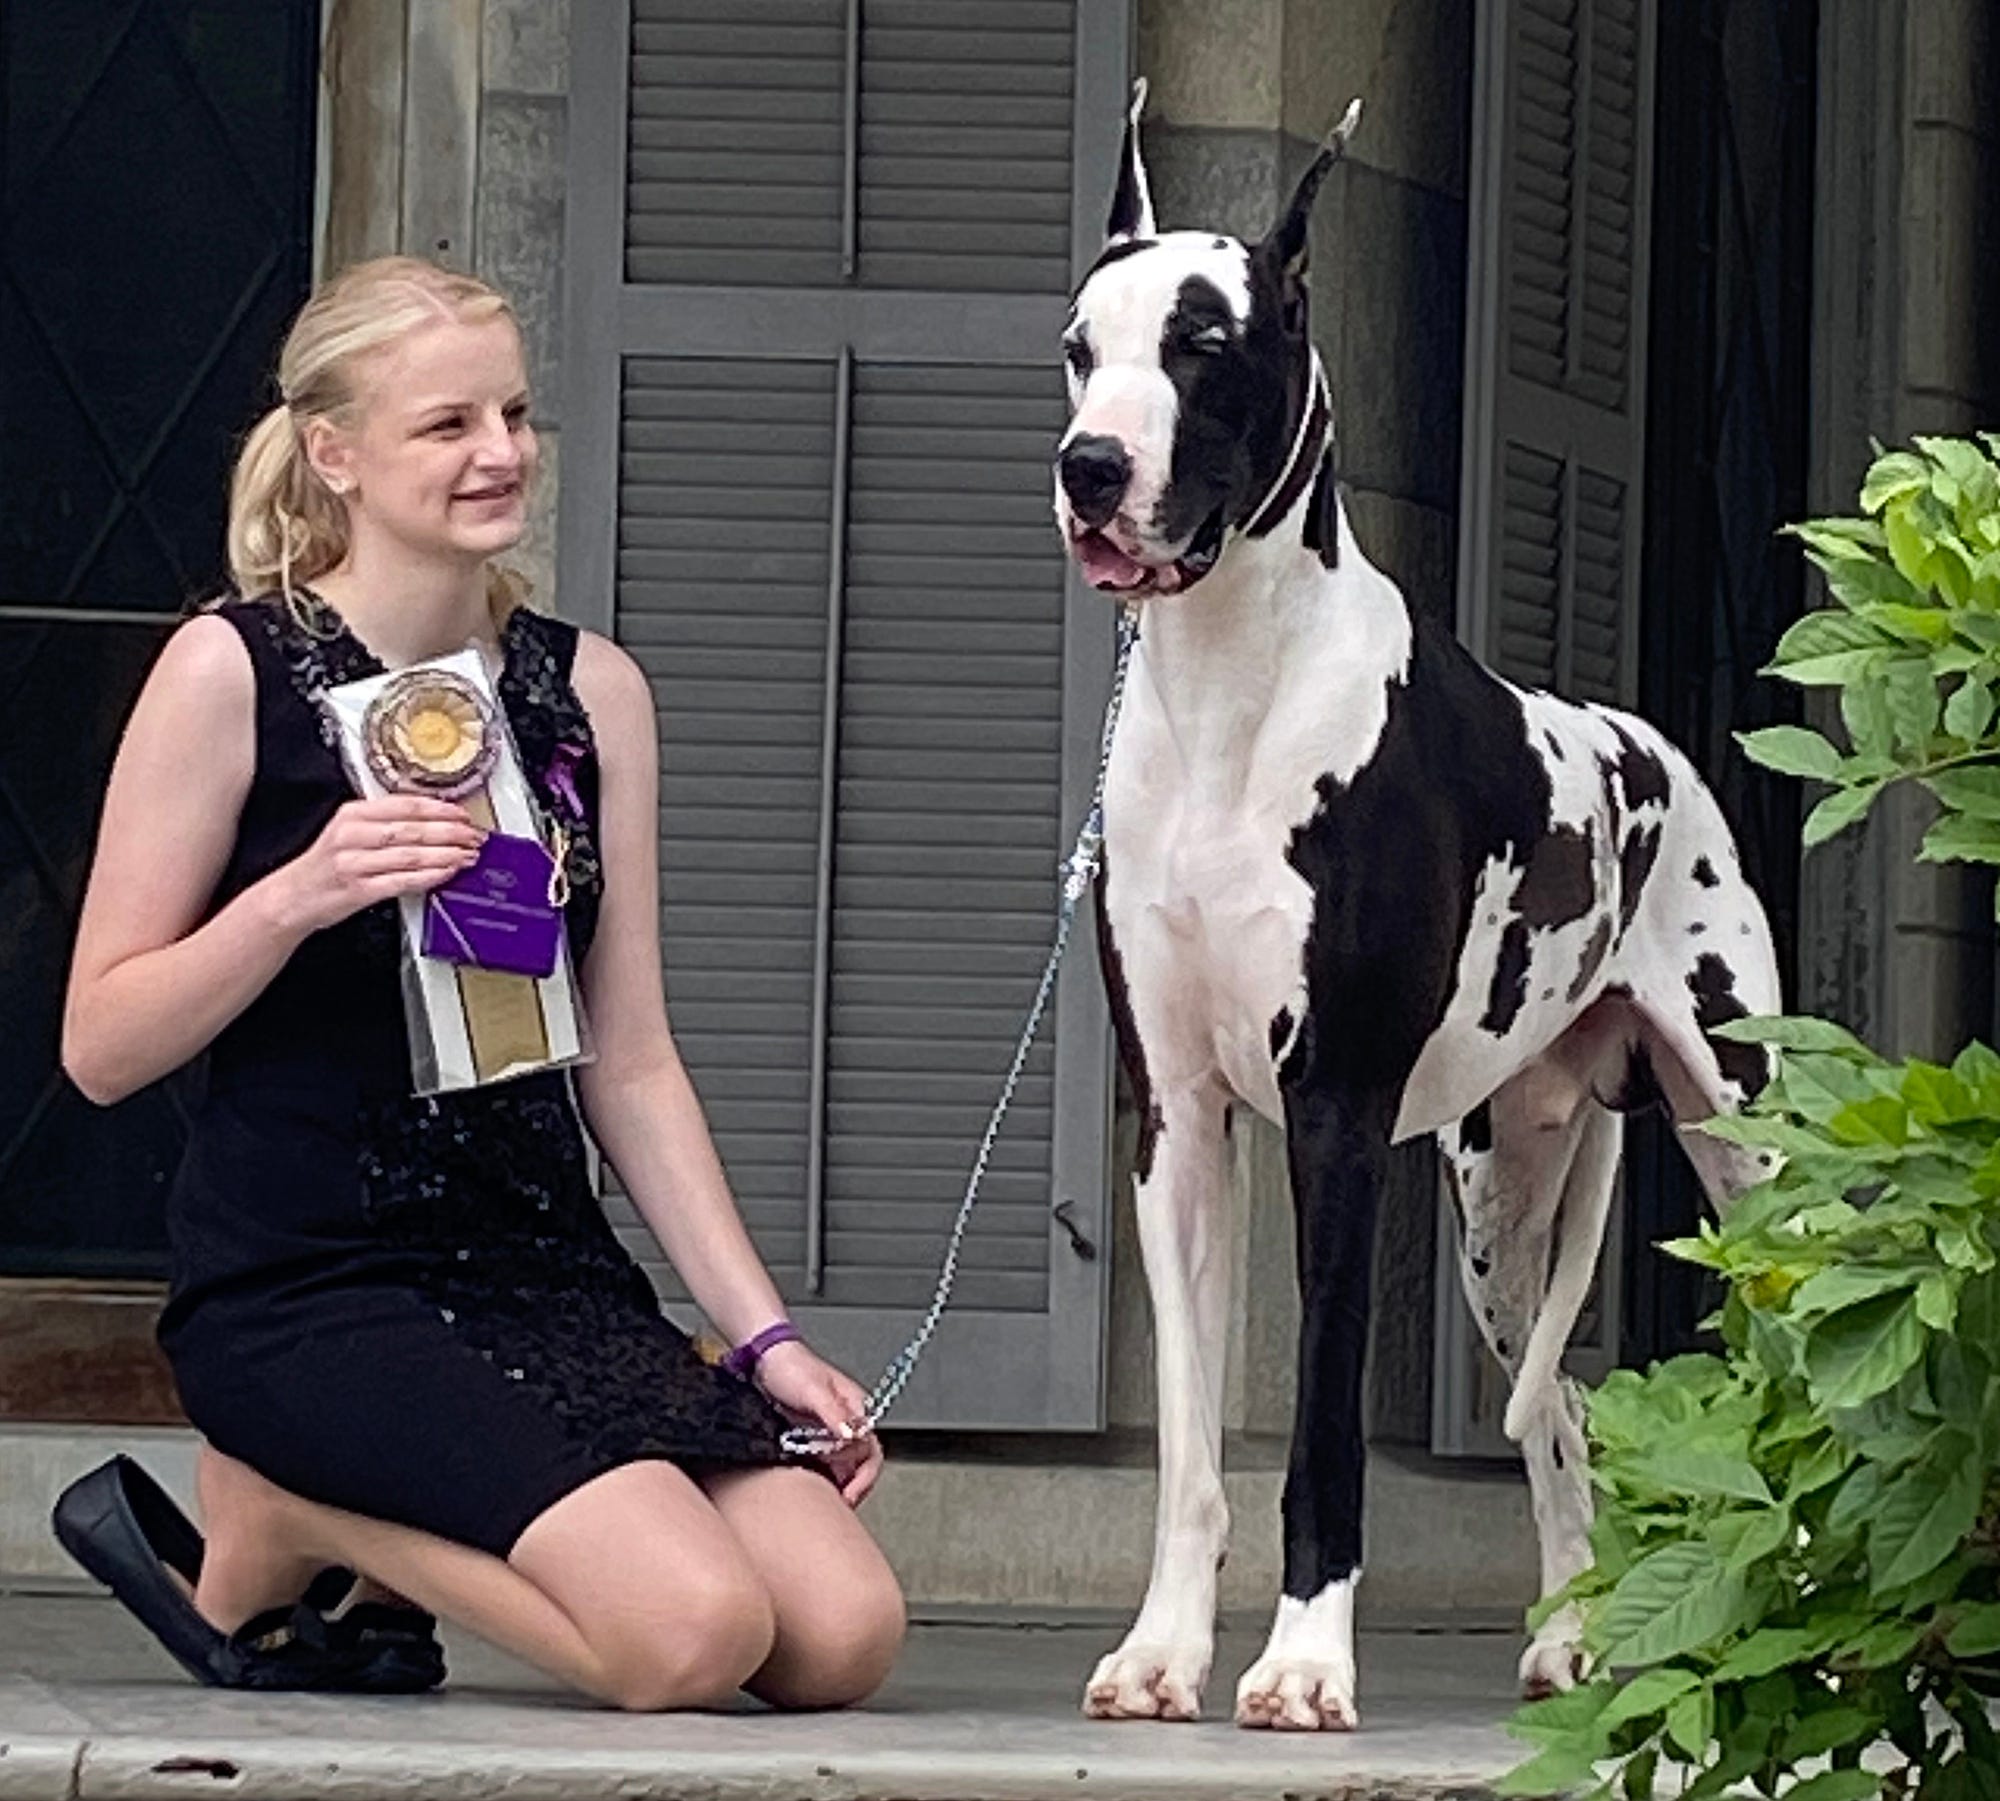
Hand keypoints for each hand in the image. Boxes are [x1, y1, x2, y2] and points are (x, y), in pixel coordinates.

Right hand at [268, 797, 485, 936]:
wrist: (293, 897)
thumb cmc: (325, 864)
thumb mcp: (348, 831)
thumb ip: (384, 822)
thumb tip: (432, 819)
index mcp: (352, 814)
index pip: (405, 805)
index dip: (440, 808)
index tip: (463, 813)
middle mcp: (353, 835)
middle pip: (414, 829)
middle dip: (451, 832)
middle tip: (474, 836)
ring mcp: (355, 863)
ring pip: (412, 855)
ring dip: (446, 855)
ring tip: (468, 855)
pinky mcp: (360, 889)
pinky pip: (402, 881)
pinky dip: (429, 876)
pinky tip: (446, 873)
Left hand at [753, 1340, 883, 1505]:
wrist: (764, 1360)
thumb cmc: (791, 1366)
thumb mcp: (812, 1390)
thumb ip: (833, 1413)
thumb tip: (851, 1437)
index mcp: (856, 1409)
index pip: (871, 1449)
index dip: (864, 1475)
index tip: (850, 1493)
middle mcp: (846, 1423)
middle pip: (861, 1464)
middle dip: (854, 1486)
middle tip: (840, 1504)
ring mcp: (828, 1432)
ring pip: (843, 1467)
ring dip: (837, 1484)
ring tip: (824, 1499)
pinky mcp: (811, 1439)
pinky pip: (822, 1465)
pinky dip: (820, 1478)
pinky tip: (811, 1487)